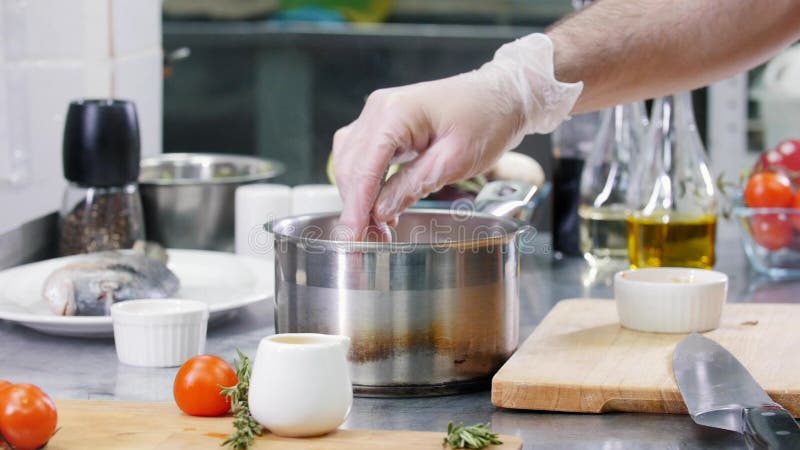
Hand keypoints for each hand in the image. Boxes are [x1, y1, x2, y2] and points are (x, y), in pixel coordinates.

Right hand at [332, 34, 581, 238]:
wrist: (502, 96)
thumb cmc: (488, 119)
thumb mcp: (455, 161)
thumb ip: (413, 185)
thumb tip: (380, 211)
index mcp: (395, 113)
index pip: (363, 168)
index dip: (355, 208)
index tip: (352, 237)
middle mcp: (379, 109)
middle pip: (351, 166)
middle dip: (356, 207)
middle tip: (368, 241)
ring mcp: (380, 114)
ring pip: (351, 162)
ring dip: (359, 197)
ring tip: (374, 228)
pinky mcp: (386, 123)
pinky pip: (364, 155)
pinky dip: (366, 183)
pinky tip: (377, 205)